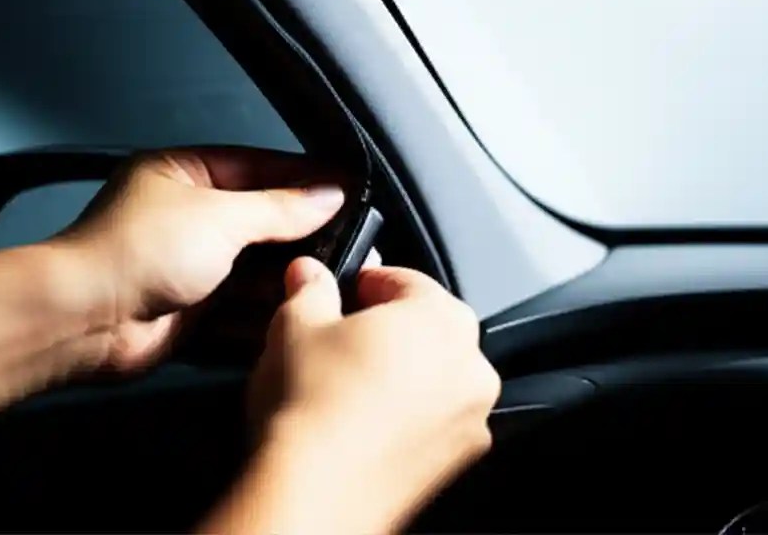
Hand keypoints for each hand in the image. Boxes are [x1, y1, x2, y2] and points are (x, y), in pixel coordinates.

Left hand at [47, 146, 345, 372]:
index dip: (305, 178)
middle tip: (352, 239)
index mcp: (183, 174)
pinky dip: (268, 313)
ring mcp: (188, 266)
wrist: (83, 321)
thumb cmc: (132, 253)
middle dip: (302, 234)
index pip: (259, 167)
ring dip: (287, 276)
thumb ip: (281, 208)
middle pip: (261, 221)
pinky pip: (242, 310)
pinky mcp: (191, 312)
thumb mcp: (220, 217)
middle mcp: (186, 217)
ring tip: (331, 279)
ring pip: (255, 268)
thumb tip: (328, 196)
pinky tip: (298, 311)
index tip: (348, 188)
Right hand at [240, 258, 500, 533]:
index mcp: (441, 317)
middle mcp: (470, 365)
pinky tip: (363, 421)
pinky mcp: (457, 461)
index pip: (406, 280)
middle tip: (340, 338)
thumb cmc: (311, 405)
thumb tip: (309, 273)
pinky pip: (434, 421)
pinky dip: (407, 415)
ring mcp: (469, 417)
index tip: (340, 291)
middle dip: (388, 328)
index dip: (366, 282)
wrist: (313, 493)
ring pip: (435, 377)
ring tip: (348, 384)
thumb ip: (310, 289)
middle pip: (429, 328)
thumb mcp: (296, 325)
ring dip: (402, 373)